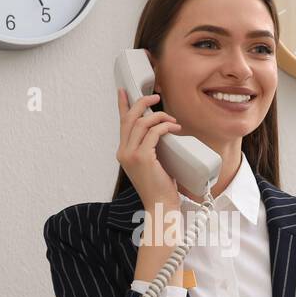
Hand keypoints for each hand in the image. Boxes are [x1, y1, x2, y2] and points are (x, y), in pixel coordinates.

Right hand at [115, 88, 181, 212]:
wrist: (160, 205)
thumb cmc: (159, 187)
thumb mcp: (151, 163)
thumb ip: (150, 147)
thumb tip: (161, 130)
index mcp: (123, 153)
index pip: (122, 124)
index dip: (122, 105)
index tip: (124, 91)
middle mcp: (123, 152)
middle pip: (129, 118)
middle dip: (142, 103)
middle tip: (156, 98)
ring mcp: (131, 155)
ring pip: (141, 123)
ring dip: (159, 117)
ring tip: (172, 120)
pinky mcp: (142, 158)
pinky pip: (153, 133)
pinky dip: (164, 126)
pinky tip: (173, 128)